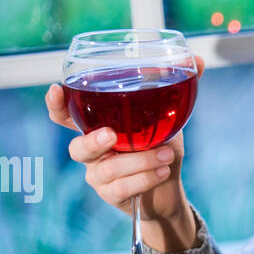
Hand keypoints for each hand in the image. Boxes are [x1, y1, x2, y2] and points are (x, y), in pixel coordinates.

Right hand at [47, 54, 204, 223]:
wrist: (169, 189)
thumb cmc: (161, 148)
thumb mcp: (170, 118)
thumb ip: (179, 91)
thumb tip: (198, 59)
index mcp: (98, 126)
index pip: (65, 115)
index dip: (56, 104)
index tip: (57, 89)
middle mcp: (92, 150)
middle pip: (78, 148)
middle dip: (94, 141)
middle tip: (112, 135)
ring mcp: (98, 175)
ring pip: (107, 168)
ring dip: (140, 160)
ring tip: (167, 155)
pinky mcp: (110, 194)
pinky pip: (121, 188)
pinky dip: (145, 178)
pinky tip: (163, 171)